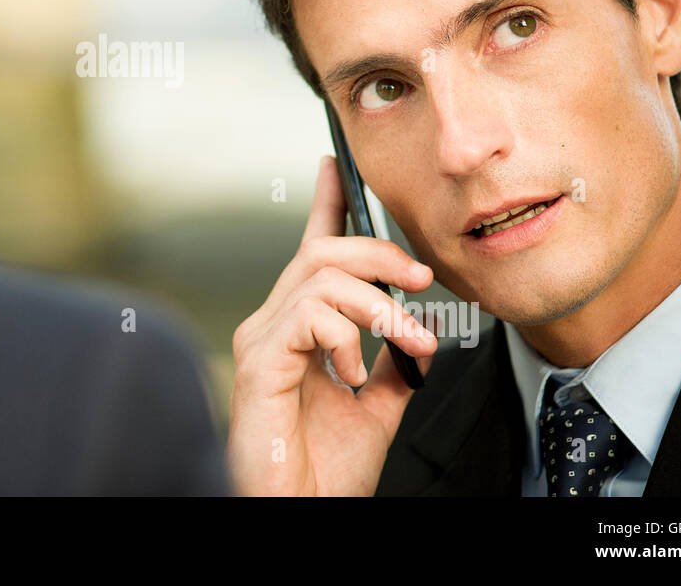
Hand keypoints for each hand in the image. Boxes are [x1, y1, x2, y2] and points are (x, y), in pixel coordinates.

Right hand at [227, 155, 438, 495]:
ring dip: (379, 305)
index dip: (327, 206)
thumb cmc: (327, 471)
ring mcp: (260, 341)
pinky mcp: (259, 363)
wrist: (301, 512)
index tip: (339, 167)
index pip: (310, 252)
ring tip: (407, 341)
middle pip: (320, 253)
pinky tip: (354, 374)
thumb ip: (388, 363)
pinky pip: (310, 318)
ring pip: (320, 277)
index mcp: (295, 330)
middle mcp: (270, 325)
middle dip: (378, 253)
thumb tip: (414, 326)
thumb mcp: (376, 406)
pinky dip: (348, 338)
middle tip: (421, 281)